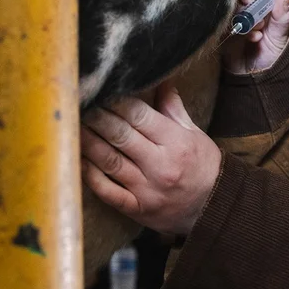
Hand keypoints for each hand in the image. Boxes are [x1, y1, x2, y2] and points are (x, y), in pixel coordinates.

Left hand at [81, 81, 222, 235]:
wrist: (215, 209)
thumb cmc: (203, 166)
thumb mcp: (194, 133)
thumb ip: (173, 107)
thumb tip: (160, 78)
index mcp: (175, 142)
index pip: (139, 116)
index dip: (116, 101)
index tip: (101, 90)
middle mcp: (160, 165)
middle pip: (121, 136)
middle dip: (97, 117)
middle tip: (79, 103)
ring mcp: (147, 190)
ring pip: (110, 162)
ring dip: (88, 142)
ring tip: (72, 127)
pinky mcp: (137, 209)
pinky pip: (108, 192)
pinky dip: (91, 175)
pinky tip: (78, 160)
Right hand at [222, 0, 288, 73]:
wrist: (258, 76)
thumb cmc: (273, 52)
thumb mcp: (281, 35)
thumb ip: (282, 15)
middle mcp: (249, 1)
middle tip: (251, 0)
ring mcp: (234, 12)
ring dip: (243, 9)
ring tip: (258, 27)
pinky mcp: (222, 25)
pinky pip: (223, 18)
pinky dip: (237, 26)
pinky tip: (252, 38)